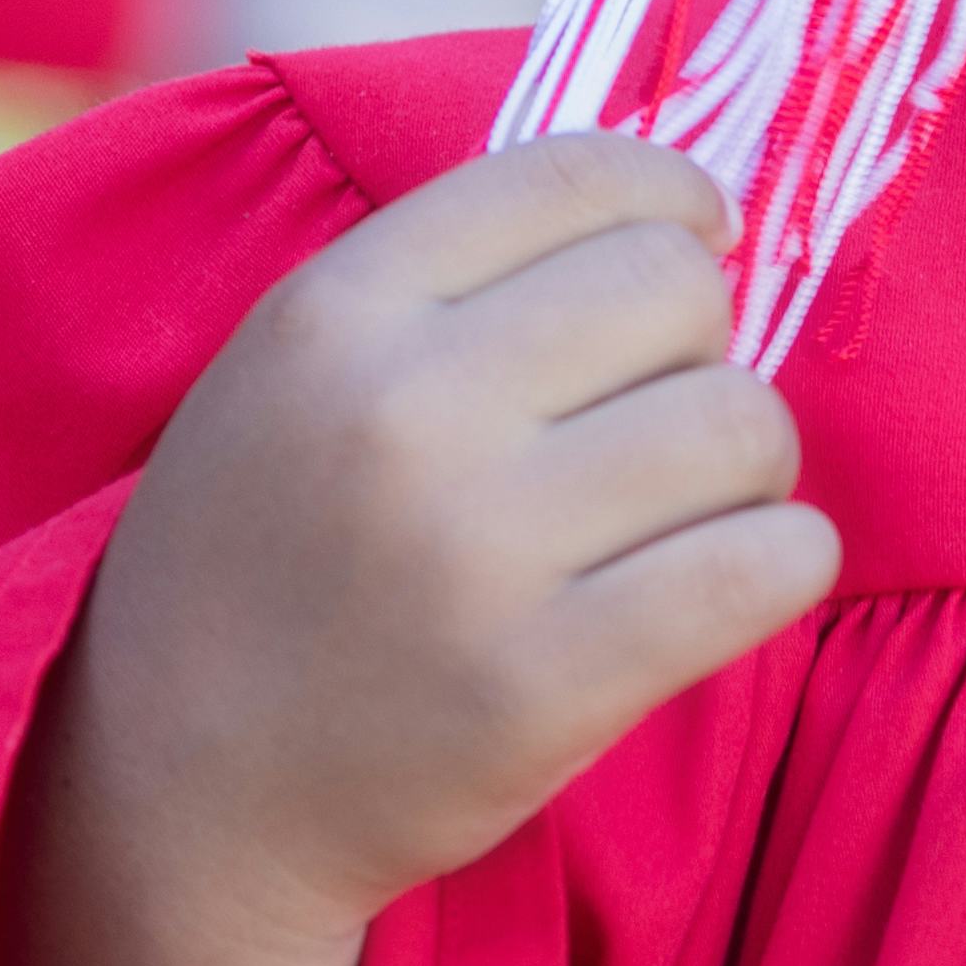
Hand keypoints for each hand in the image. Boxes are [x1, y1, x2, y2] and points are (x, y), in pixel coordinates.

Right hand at [48, 135, 840, 965]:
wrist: (182, 790)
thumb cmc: (265, 560)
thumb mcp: (290, 371)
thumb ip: (445, 280)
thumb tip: (681, 215)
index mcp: (334, 309)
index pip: (575, 174)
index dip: (673, 201)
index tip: (692, 249)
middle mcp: (404, 409)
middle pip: (677, 288)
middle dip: (698, 348)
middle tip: (651, 422)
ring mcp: (476, 551)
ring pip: (740, 424)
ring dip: (747, 468)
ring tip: (683, 513)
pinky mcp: (546, 685)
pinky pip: (765, 565)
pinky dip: (783, 562)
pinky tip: (733, 580)